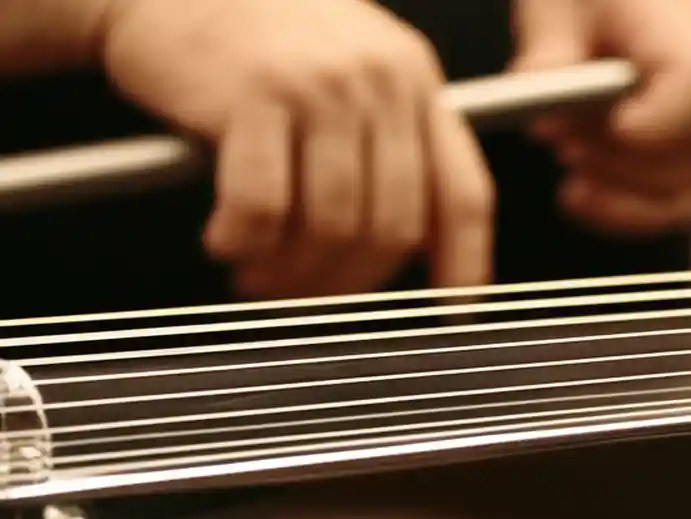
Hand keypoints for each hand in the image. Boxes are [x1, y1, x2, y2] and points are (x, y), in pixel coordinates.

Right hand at [98, 0, 493, 297]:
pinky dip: (243, 243)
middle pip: (394, 227)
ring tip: (259, 278)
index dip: (464, 265)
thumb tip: (409, 244)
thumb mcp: (349, 66)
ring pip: (332, 226)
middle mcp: (380, 82)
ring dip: (292, 275)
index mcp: (415, 81)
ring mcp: (321, 87)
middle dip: (348, 284)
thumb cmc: (254, 31)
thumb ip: (388, 141)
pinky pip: (262, 207)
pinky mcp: (256, 95)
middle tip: (306, 298)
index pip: (464, 193)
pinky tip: (225, 242)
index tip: (453, 315)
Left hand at [511, 0, 690, 235]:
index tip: (610, 127)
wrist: (634, 4)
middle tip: (561, 144)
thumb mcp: (559, 6)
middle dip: (622, 161)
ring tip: (569, 168)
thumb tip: (533, 102)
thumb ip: (549, 52)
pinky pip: (679, 202)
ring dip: (623, 193)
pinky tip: (580, 199)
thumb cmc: (597, 0)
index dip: (656, 121)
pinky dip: (628, 213)